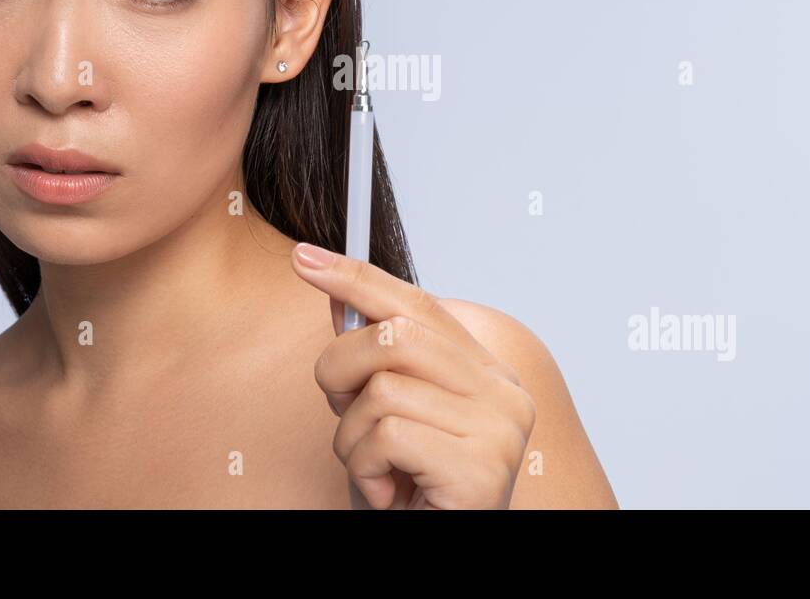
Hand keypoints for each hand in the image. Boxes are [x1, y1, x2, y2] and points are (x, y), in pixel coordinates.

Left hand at [291, 242, 536, 508]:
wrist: (435, 552)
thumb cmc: (414, 493)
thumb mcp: (385, 414)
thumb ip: (371, 356)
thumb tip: (336, 288)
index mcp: (489, 374)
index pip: (420, 305)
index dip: (357, 278)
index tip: (304, 258)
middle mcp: (506, 394)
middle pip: (395, 338)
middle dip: (341, 370)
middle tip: (342, 410)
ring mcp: (500, 431)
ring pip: (382, 389)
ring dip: (351, 437)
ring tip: (375, 468)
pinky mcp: (480, 469)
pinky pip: (387, 435)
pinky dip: (365, 467)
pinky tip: (389, 492)